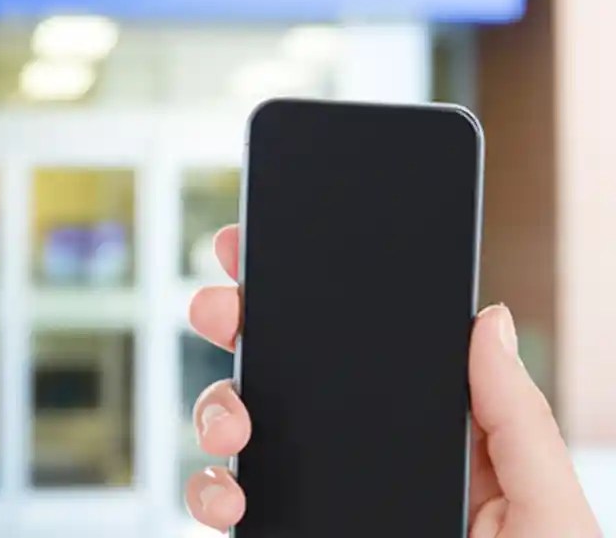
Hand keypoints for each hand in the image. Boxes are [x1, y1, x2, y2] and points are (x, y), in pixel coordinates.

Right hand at [185, 225, 600, 536]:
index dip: (316, 293)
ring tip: (234, 425)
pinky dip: (208, 491)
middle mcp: (363, 464)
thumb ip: (513, 418)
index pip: (367, 350)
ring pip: (241, 434)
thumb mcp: (549, 514)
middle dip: (243, 327)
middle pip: (289, 375)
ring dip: (215, 409)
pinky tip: (229, 496)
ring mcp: (317, 507)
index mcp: (431, 438)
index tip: (270, 246)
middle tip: (223, 301)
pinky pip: (226, 506)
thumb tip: (485, 314)